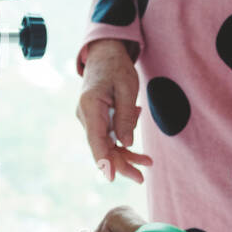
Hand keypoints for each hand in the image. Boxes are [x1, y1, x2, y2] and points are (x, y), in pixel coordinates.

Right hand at [77, 40, 152, 183]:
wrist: (104, 54)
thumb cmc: (116, 67)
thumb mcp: (126, 88)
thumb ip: (125, 116)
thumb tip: (127, 143)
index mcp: (90, 106)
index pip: (96, 139)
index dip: (104, 160)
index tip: (111, 177)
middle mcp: (85, 115)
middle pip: (102, 147)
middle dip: (121, 164)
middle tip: (141, 178)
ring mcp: (89, 118)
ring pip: (106, 144)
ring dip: (125, 155)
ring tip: (146, 163)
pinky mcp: (96, 119)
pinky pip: (108, 136)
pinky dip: (123, 142)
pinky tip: (137, 145)